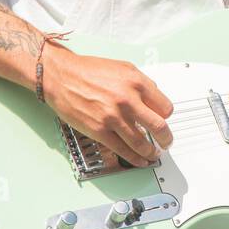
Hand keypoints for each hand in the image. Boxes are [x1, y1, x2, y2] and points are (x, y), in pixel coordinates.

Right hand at [40, 45, 173, 167]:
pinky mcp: (100, 131)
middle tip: (167, 142)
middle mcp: (128, 100)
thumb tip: (154, 97)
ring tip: (154, 153)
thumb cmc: (88, 71)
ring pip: (142, 142)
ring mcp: (114, 117)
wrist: (61, 76)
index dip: (166, 116)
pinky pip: (123, 150)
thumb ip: (141, 82)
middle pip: (159, 127)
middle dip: (166, 138)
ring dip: (151, 152)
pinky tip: (139, 160)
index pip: (165, 107)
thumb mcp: (122, 68)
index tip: (165, 121)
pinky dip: (135, 159)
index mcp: (136, 83)